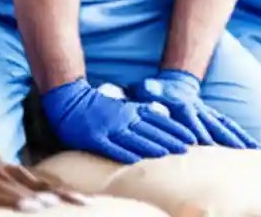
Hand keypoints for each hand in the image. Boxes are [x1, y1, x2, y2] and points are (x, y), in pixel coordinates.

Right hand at [41, 77, 196, 163]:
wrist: (69, 100)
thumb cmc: (97, 105)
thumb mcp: (123, 105)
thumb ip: (139, 112)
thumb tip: (158, 116)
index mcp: (131, 110)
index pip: (158, 120)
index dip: (175, 129)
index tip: (191, 137)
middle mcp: (123, 119)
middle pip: (151, 130)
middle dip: (170, 139)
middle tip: (188, 148)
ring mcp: (109, 128)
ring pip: (134, 139)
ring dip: (151, 146)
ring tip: (167, 153)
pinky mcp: (95, 138)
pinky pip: (110, 147)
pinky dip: (123, 153)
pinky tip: (134, 160)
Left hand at [127, 69, 257, 148]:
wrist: (175, 82)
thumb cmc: (157, 91)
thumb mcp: (148, 88)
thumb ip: (148, 90)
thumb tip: (145, 87)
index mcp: (183, 106)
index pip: (191, 121)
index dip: (197, 132)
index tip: (203, 144)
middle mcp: (200, 111)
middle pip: (214, 126)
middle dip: (225, 139)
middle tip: (238, 153)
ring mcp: (209, 114)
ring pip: (226, 127)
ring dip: (239, 138)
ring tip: (255, 150)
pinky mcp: (214, 118)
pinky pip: (229, 127)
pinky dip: (241, 136)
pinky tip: (253, 147)